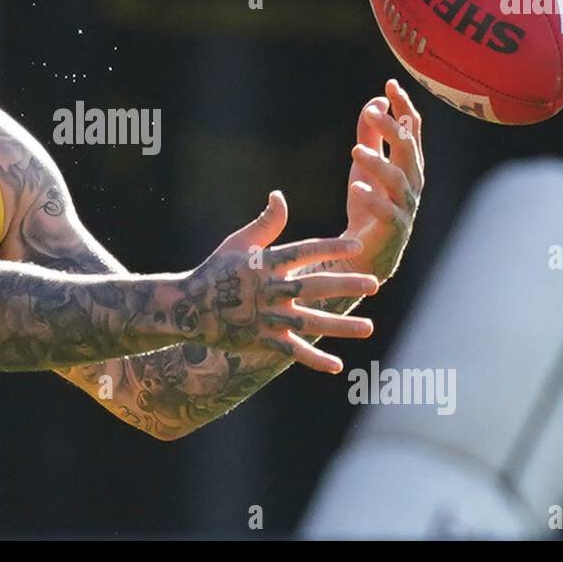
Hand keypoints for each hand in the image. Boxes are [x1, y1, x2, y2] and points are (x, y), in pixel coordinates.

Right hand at [176, 191, 378, 372]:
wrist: (188, 307)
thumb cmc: (216, 270)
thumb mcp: (238, 242)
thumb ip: (266, 223)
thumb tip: (280, 195)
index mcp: (265, 263)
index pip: (303, 251)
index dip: (330, 247)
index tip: (356, 245)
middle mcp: (270, 290)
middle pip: (313, 287)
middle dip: (345, 285)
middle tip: (374, 283)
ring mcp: (267, 317)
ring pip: (310, 322)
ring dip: (341, 326)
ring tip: (369, 328)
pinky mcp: (263, 340)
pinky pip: (292, 351)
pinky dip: (314, 359)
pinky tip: (337, 365)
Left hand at [337, 79, 424, 283]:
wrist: (364, 251)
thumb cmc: (369, 204)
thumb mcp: (365, 164)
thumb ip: (370, 134)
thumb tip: (376, 101)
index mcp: (408, 164)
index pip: (412, 130)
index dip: (404, 106)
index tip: (390, 84)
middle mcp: (412, 182)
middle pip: (409, 150)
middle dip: (393, 129)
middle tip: (372, 113)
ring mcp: (406, 206)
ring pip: (398, 180)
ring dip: (378, 163)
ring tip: (355, 151)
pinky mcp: (394, 229)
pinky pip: (388, 212)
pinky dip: (373, 200)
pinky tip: (356, 189)